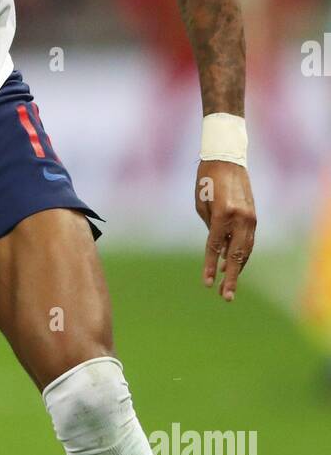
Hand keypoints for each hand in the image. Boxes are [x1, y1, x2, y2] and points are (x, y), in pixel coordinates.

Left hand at [195, 161, 255, 300]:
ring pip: (245, 250)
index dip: (210, 266)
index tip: (206, 284)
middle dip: (230, 278)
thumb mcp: (201, 205)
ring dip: (237, 269)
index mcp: (223, 214)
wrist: (226, 158)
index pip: (215, 247)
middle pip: (236, 255)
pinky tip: (231, 266)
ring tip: (227, 287)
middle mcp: (240, 218)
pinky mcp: (253, 215)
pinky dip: (241, 254)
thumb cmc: (206, 181)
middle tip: (225, 296)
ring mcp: (250, 217)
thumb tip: (218, 252)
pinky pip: (248, 240)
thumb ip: (211, 230)